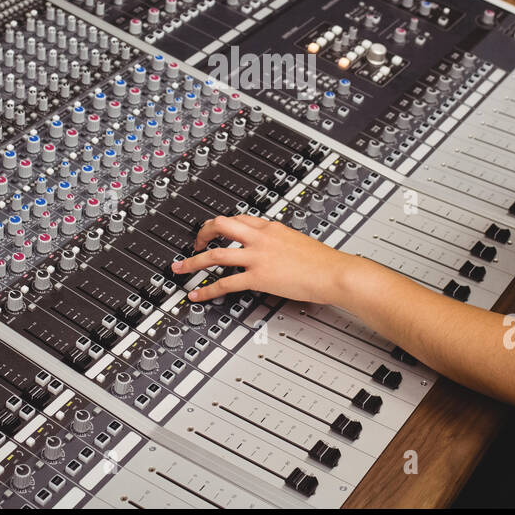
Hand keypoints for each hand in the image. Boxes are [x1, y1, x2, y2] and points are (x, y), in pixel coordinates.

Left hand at [171, 214, 356, 303]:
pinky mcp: (258, 277)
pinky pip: (225, 282)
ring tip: (180, 268)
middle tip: (194, 244)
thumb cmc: (324, 262)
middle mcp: (261, 237)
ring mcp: (258, 257)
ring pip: (215, 254)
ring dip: (193, 261)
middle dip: (202, 233)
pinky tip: (198, 295)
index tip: (215, 231)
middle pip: (221, 225)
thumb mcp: (298, 242)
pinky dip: (207, 290)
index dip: (223, 225)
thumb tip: (274, 251)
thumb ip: (281, 243)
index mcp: (272, 227)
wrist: (334, 272)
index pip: (240, 219)